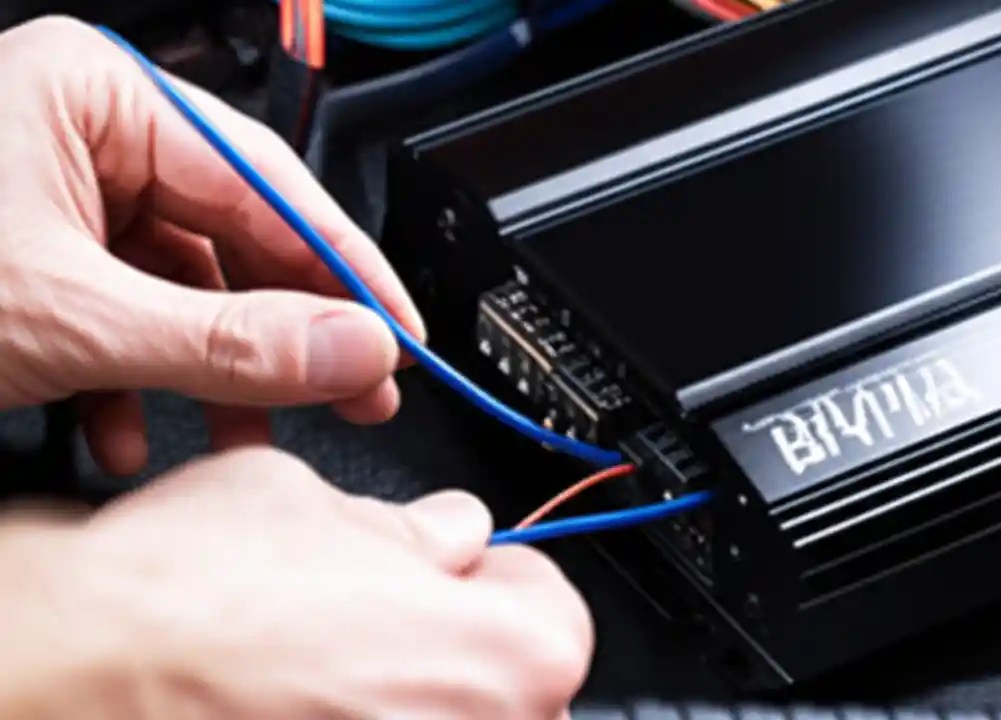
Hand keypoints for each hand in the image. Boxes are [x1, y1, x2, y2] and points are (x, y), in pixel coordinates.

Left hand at [0, 16, 425, 474]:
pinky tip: (123, 432)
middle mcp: (80, 131)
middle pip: (230, 239)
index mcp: (95, 96)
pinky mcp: (31, 253)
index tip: (398, 338)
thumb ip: (228, 340)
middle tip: (348, 393)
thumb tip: (353, 348)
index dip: (346, 272)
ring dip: (205, 375)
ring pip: (177, 287)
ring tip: (241, 438)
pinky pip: (120, 310)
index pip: (269, 186)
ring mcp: (54, 193)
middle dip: (279, 336)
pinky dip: (131, 380)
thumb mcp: (67, 318)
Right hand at [0, 447, 593, 718]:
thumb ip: (407, 527)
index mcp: (504, 658)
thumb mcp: (308, 503)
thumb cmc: (176, 604)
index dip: (493, 578)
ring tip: (307, 667)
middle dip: (444, 643)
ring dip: (395, 696)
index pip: (550, 611)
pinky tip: (277, 704)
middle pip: (501, 684)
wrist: (54, 682)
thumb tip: (448, 531)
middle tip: (368, 617)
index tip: (455, 572)